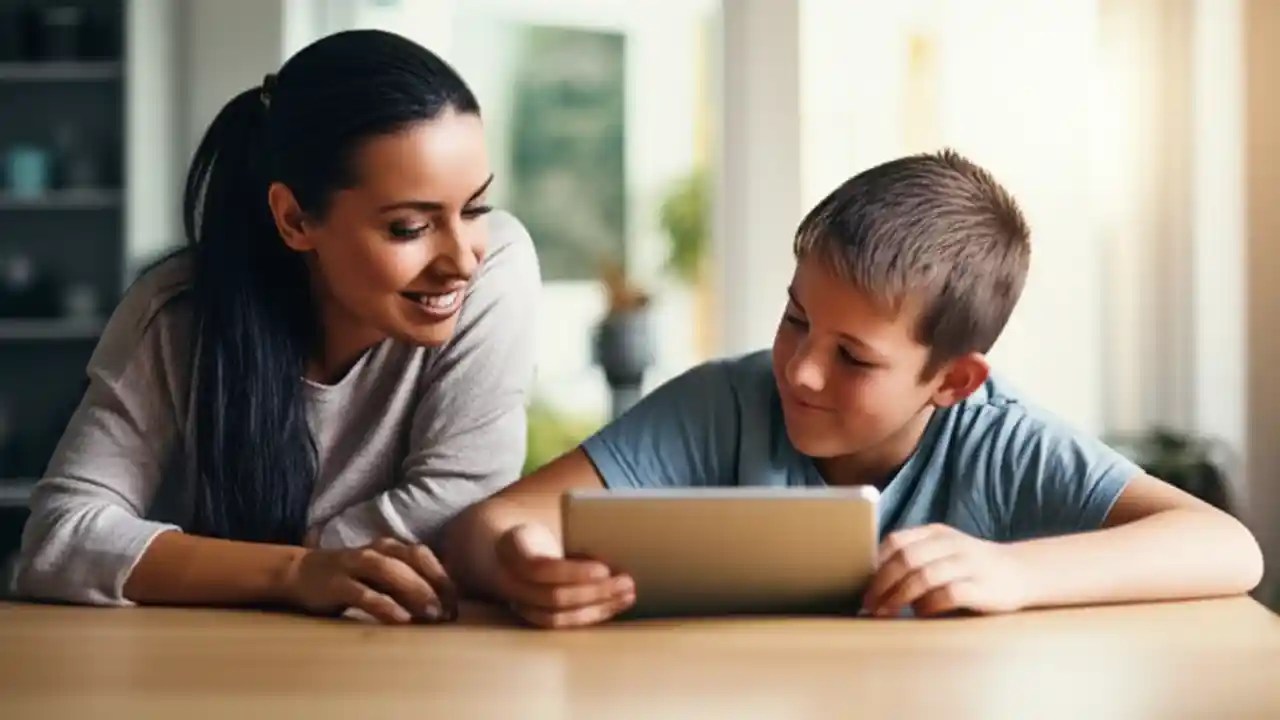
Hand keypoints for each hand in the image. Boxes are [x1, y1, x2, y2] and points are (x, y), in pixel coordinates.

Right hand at [283, 537, 457, 623]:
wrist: (300, 573)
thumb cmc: (350, 578)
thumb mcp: (381, 575)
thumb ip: (406, 583)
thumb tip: (441, 604)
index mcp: (389, 547)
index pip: (424, 556)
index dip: (443, 578)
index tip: (456, 604)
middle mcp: (375, 550)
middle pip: (412, 562)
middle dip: (435, 587)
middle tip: (449, 613)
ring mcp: (354, 565)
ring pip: (390, 572)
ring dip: (415, 592)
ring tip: (432, 615)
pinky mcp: (336, 584)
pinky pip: (364, 593)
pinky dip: (385, 606)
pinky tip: (400, 620)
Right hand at [495, 523, 634, 628]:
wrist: (499, 551)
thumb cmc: (537, 534)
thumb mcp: (543, 526)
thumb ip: (573, 532)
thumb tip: (618, 540)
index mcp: (512, 549)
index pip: (540, 567)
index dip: (573, 572)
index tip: (604, 569)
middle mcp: (510, 581)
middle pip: (553, 596)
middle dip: (594, 592)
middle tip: (627, 581)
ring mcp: (518, 603)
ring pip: (557, 616)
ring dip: (597, 607)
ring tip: (627, 594)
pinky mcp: (532, 616)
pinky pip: (561, 623)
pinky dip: (590, 615)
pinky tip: (613, 604)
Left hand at [861, 524, 1028, 617]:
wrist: (1021, 571)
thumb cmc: (970, 567)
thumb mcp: (942, 552)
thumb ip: (914, 559)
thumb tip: (873, 584)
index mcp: (935, 533)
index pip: (897, 541)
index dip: (875, 563)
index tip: (862, 585)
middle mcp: (951, 544)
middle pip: (906, 558)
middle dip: (882, 583)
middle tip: (870, 604)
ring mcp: (968, 564)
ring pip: (924, 575)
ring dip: (899, 597)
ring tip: (886, 612)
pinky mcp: (982, 588)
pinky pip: (948, 595)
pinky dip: (929, 605)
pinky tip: (920, 613)